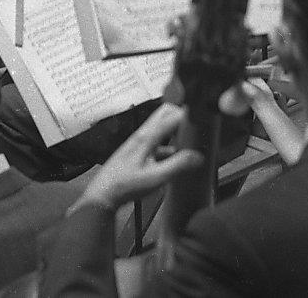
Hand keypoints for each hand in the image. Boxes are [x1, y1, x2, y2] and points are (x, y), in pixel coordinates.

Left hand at [75, 102, 202, 213]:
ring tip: (192, 142)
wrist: (103, 195)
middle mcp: (143, 134)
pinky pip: (158, 142)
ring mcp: (140, 142)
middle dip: (182, 116)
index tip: (203, 119)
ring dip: (176, 131)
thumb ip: (177, 166)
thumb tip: (198, 156)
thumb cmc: (125, 186)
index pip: (171, 115)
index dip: (188, 114)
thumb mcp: (155, 178)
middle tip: (197, 127)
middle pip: (165, 114)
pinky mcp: (138, 151)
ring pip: (162, 127)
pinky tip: (176, 160)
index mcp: (146, 136)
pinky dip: (169, 145)